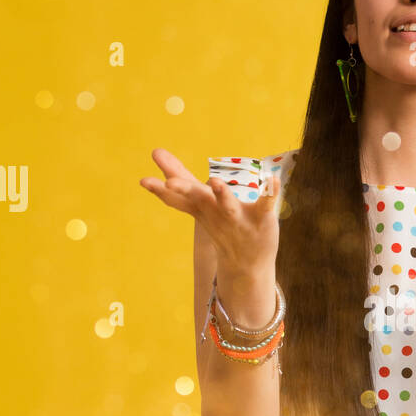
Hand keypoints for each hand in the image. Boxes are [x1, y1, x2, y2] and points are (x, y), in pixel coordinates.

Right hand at [139, 147, 280, 272]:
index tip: (143, 181)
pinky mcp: (261, 220)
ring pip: (228, 205)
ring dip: (221, 194)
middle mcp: (216, 212)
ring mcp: (238, 218)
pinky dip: (269, 192)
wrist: (247, 265)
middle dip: (182, 190)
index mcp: (201, 207)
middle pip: (197, 199)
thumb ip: (179, 177)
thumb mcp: (198, 203)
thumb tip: (155, 151)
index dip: (160, 189)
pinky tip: (272, 178)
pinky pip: (266, 205)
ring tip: (214, 181)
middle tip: (167, 184)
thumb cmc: (221, 226)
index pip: (178, 197)